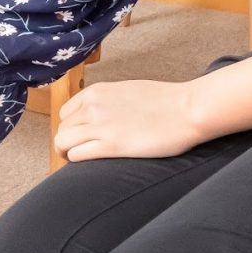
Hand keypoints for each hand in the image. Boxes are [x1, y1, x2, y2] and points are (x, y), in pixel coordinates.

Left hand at [54, 80, 200, 161]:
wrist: (189, 109)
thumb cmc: (166, 102)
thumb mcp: (127, 91)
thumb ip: (106, 101)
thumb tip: (95, 115)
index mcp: (96, 92)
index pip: (65, 113)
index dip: (71, 128)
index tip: (82, 136)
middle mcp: (93, 106)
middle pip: (62, 129)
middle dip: (69, 142)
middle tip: (82, 151)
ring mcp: (100, 125)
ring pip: (62, 142)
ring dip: (68, 152)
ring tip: (81, 158)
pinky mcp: (110, 145)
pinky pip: (76, 155)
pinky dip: (77, 160)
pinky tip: (91, 162)